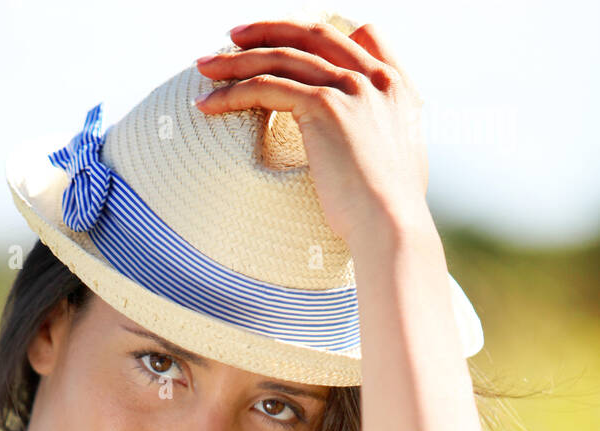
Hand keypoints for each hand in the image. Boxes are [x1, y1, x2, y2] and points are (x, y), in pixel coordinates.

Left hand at [195, 19, 428, 248]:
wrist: (391, 225)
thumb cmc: (389, 213)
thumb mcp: (400, 160)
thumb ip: (382, 134)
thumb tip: (364, 144)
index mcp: (396, 85)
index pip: (361, 33)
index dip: (320, 34)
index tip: (287, 40)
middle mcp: (375, 77)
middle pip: (312, 34)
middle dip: (267, 30)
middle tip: (232, 38)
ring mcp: (349, 88)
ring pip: (282, 57)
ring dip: (237, 60)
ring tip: (205, 68)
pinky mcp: (324, 106)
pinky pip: (266, 87)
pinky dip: (232, 92)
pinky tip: (208, 103)